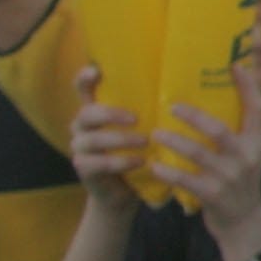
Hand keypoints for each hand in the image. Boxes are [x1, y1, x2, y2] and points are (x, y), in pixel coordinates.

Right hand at [66, 66, 151, 214]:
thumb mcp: (147, 128)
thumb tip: (180, 89)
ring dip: (120, 139)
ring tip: (145, 142)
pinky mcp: (83, 168)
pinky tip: (140, 162)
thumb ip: (150, 110)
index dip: (85, 78)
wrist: (127, 191)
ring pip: (92, 139)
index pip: (83, 89)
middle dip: (111, 113)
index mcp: (96, 109)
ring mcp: (80, 147)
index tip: (95, 70)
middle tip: (136, 118)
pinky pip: (98, 163)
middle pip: (87, 113)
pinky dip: (120, 161)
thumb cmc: (140, 151)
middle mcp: (83, 125)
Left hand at [149, 75, 260, 254]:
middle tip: (171, 106)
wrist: (244, 223)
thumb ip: (237, 132)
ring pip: (198, 154)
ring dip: (173, 141)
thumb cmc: (238, 182)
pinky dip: (167, 171)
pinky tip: (153, 164)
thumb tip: (217, 97)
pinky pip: (186, 180)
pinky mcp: (214, 196)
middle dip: (194, 116)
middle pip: (219, 130)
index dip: (247, 87)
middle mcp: (247, 158)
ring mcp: (230, 178)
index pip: (257, 109)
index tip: (233, 66)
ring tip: (154, 134)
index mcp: (256, 143)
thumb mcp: (248, 155)